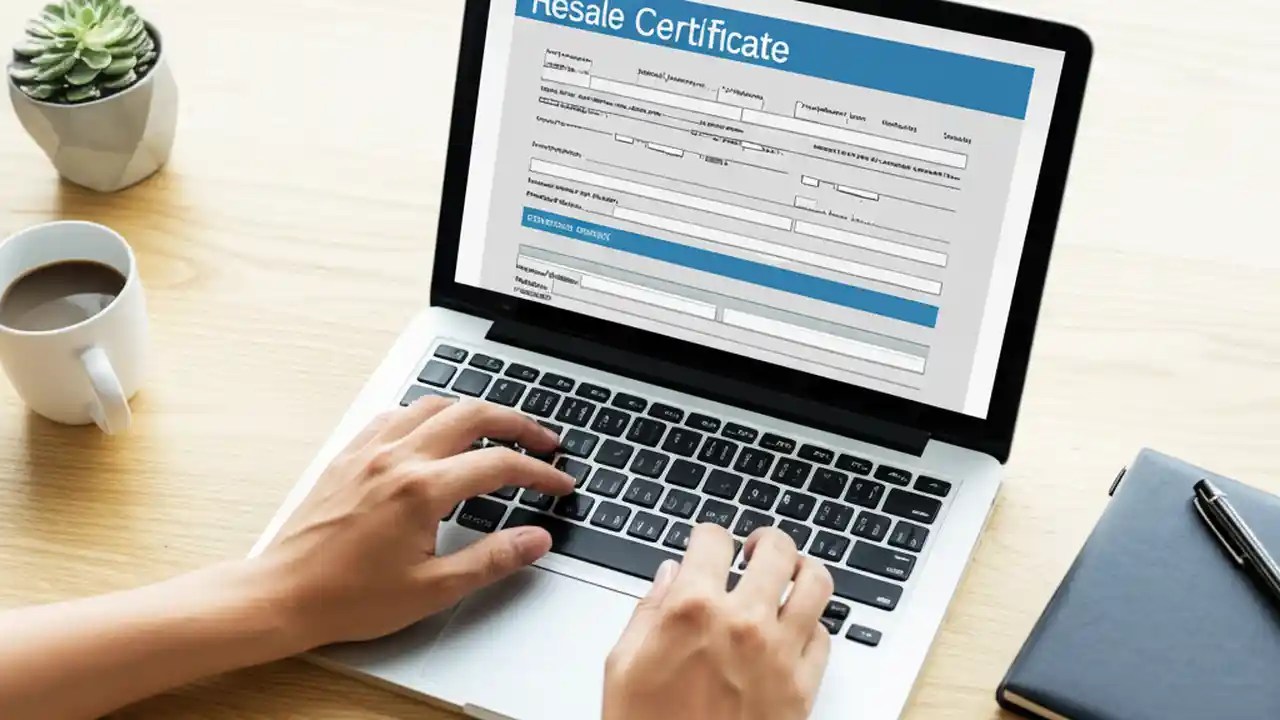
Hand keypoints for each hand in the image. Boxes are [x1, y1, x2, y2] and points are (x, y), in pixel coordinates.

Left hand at [255, 396, 572, 649]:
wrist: (282, 596)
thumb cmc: (348, 598)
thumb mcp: (433, 589)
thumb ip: (492, 559)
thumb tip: (535, 539)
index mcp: (422, 490)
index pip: (499, 465)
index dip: (539, 472)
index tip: (558, 482)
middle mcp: (397, 459)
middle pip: (472, 415)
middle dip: (517, 423)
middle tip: (543, 440)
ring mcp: (370, 452)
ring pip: (433, 405)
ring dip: (473, 410)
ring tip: (497, 427)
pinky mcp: (349, 456)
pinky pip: (395, 415)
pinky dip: (426, 415)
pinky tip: (433, 431)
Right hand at [604, 525, 833, 719]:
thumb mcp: (623, 667)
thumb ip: (648, 612)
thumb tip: (668, 577)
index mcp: (690, 610)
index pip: (713, 539)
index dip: (708, 537)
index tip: (707, 544)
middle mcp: (742, 623)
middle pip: (776, 549)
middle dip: (764, 541)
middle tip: (755, 549)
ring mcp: (779, 654)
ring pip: (815, 583)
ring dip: (802, 570)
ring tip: (789, 573)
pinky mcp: (803, 688)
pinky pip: (825, 636)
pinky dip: (813, 624)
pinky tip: (795, 627)